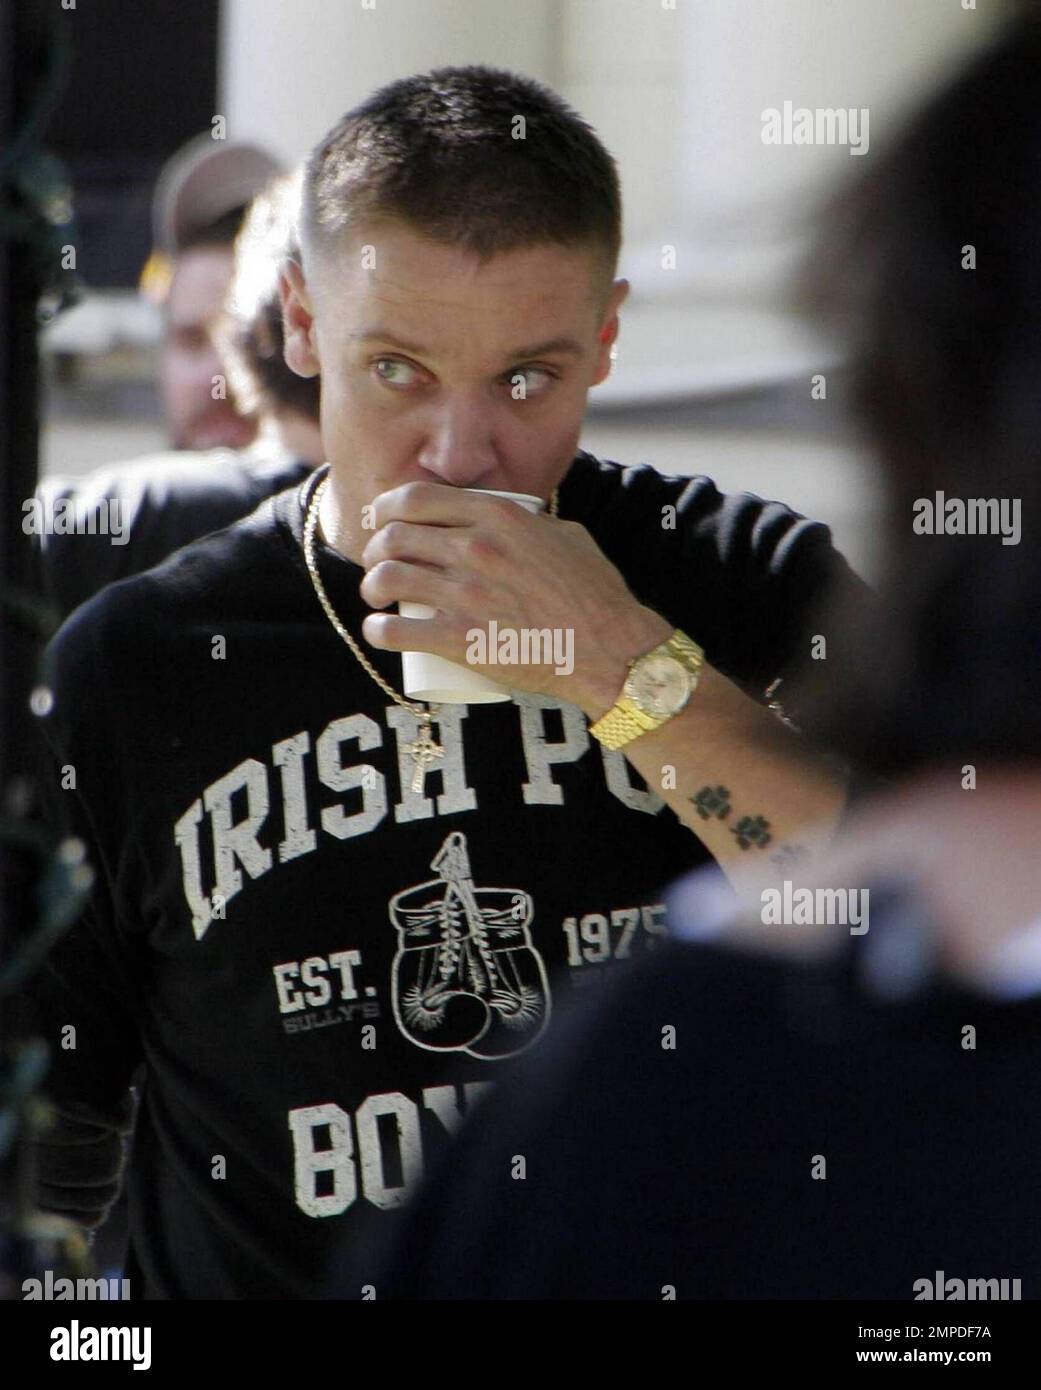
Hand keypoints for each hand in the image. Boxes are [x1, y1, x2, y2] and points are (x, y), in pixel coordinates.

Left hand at [358, 480, 671, 710]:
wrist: (611, 651)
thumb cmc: (596, 595)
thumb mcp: (568, 536)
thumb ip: (535, 521)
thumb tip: (512, 519)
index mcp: (498, 517)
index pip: (417, 498)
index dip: (388, 507)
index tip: (385, 521)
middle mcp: (475, 548)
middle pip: (395, 537)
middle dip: (376, 548)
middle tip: (380, 564)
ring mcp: (466, 594)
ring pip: (388, 579)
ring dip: (370, 587)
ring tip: (376, 597)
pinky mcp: (461, 640)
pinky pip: (396, 632)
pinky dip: (376, 631)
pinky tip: (376, 632)